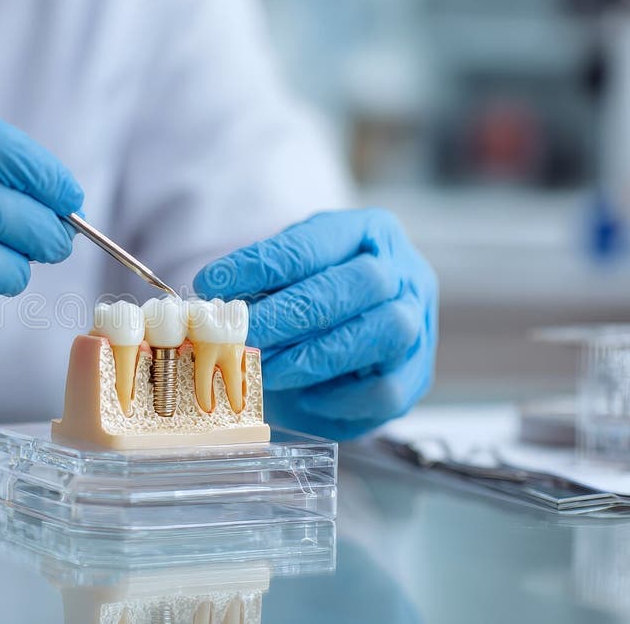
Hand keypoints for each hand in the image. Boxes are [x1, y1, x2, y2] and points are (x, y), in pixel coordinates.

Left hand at [194, 209, 437, 439]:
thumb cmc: (312, 300)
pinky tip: (305, 396)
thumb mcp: (287, 277)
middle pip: (359, 285)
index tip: (211, 285)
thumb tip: (209, 304)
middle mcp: (405, 273)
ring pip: (381, 333)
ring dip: (312, 355)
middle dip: (290, 313)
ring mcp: (420, 324)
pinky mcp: (417, 376)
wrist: (352, 338)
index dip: (260, 265)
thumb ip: (257, 286)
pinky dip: (340, 396)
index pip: (315, 243)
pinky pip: (386, 390)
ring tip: (264, 368)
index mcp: (369, 232)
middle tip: (239, 333)